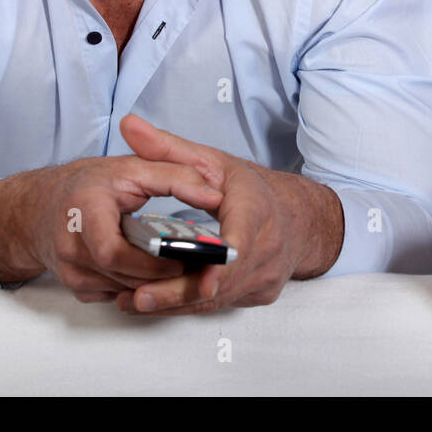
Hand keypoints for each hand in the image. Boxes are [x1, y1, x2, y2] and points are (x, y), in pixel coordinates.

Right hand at [0, 150, 224, 300]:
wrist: (41, 206)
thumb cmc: (88, 184)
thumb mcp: (132, 167)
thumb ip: (176, 177)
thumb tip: (214, 195)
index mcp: (84, 211)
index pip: (113, 251)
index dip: (149, 262)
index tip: (181, 258)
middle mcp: (70, 245)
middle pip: (120, 275)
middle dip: (160, 275)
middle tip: (193, 267)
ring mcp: (70, 271)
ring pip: (120, 289)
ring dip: (153, 283)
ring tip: (184, 268)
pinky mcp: (75, 286)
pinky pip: (114, 294)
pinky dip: (137, 286)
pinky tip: (155, 274)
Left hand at [113, 114, 343, 315]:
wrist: (301, 218)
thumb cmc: (253, 190)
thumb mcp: (213, 162)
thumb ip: (168, 149)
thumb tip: (129, 125)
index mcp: (257, 210)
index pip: (243, 240)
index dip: (224, 263)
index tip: (206, 279)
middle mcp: (268, 248)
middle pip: (222, 279)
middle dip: (179, 292)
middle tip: (137, 297)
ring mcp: (267, 276)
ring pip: (219, 298)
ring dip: (177, 304)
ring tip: (133, 304)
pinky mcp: (261, 293)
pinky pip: (223, 304)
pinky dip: (191, 305)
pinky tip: (158, 304)